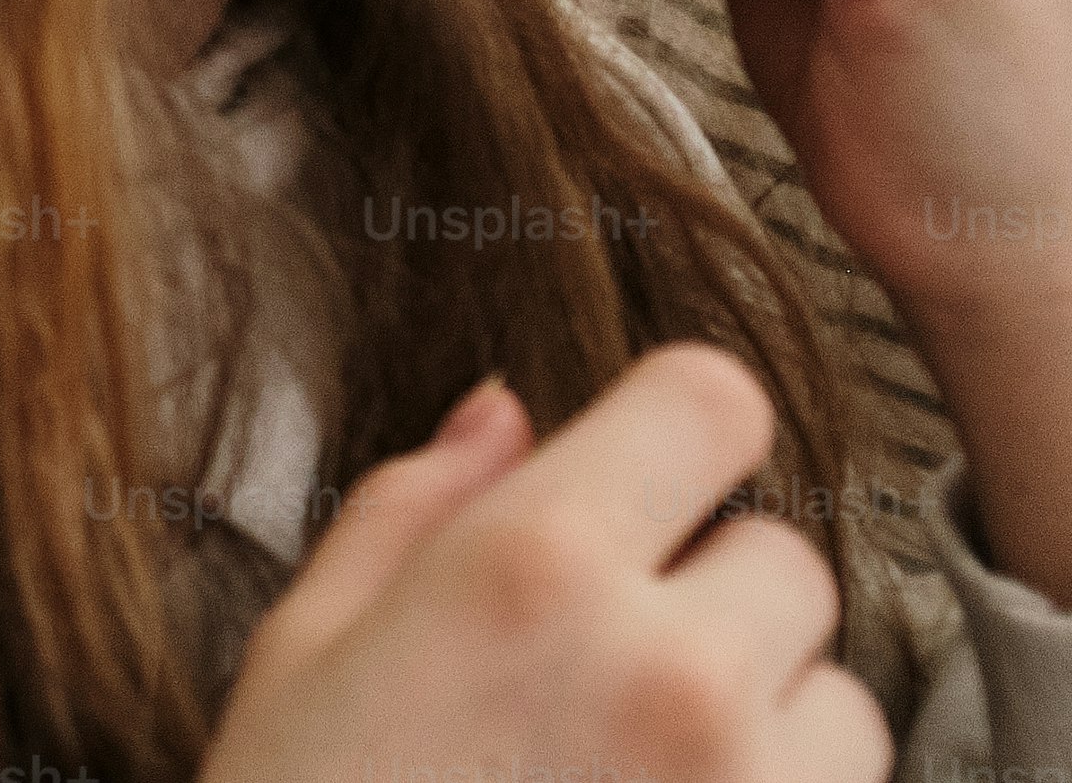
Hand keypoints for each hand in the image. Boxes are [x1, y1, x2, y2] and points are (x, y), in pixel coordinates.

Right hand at [202, 353, 870, 782]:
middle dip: (713, 596)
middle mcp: (670, 667)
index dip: (679, 426)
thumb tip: (507, 414)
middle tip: (611, 667)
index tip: (651, 470)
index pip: (710, 402)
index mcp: (532, 569)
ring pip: (844, 696)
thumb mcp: (303, 650)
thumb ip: (415, 509)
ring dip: (772, 720)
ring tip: (645, 779)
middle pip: (789, 559)